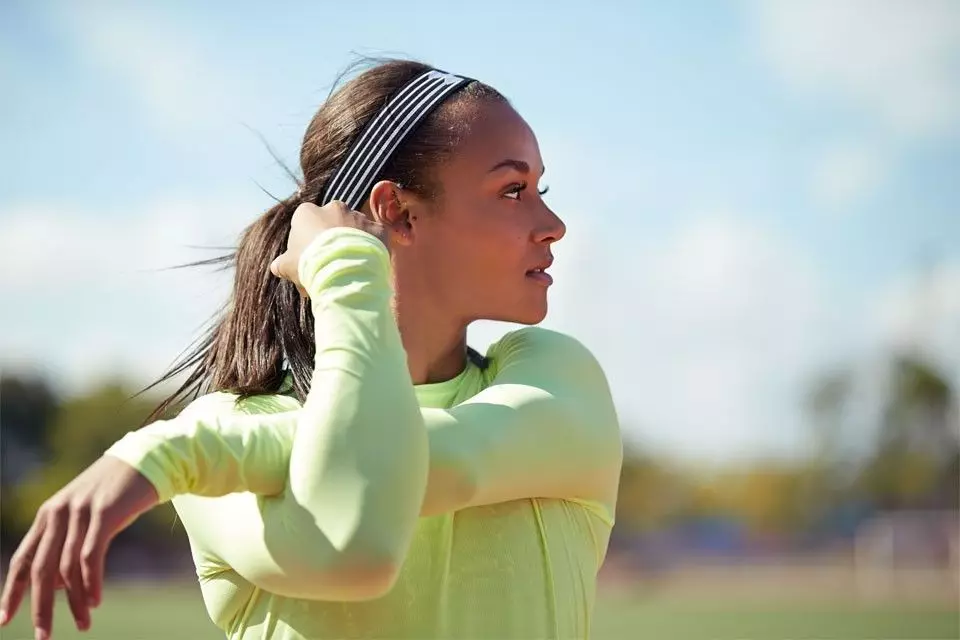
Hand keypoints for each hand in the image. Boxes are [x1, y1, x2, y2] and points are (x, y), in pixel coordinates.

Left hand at [0, 456, 158, 639]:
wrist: (148, 459)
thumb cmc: (118, 492)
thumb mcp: (87, 516)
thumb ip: (68, 543)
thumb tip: (57, 585)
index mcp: (48, 514)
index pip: (22, 559)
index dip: (11, 592)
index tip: (4, 620)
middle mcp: (58, 512)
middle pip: (40, 570)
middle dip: (40, 607)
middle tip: (43, 636)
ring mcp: (80, 511)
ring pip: (67, 568)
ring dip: (75, 602)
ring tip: (83, 623)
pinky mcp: (104, 512)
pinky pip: (90, 556)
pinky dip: (91, 583)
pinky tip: (96, 601)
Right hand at [270, 201, 387, 295]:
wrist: (343, 271)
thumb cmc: (310, 265)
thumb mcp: (287, 266)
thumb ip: (281, 263)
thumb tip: (276, 267)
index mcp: (308, 212)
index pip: (305, 222)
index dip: (307, 241)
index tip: (309, 259)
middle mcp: (334, 207)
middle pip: (332, 222)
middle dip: (331, 238)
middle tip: (331, 262)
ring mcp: (358, 216)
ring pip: (354, 228)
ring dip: (352, 242)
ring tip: (350, 266)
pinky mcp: (378, 228)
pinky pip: (375, 237)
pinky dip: (372, 248)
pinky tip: (368, 264)